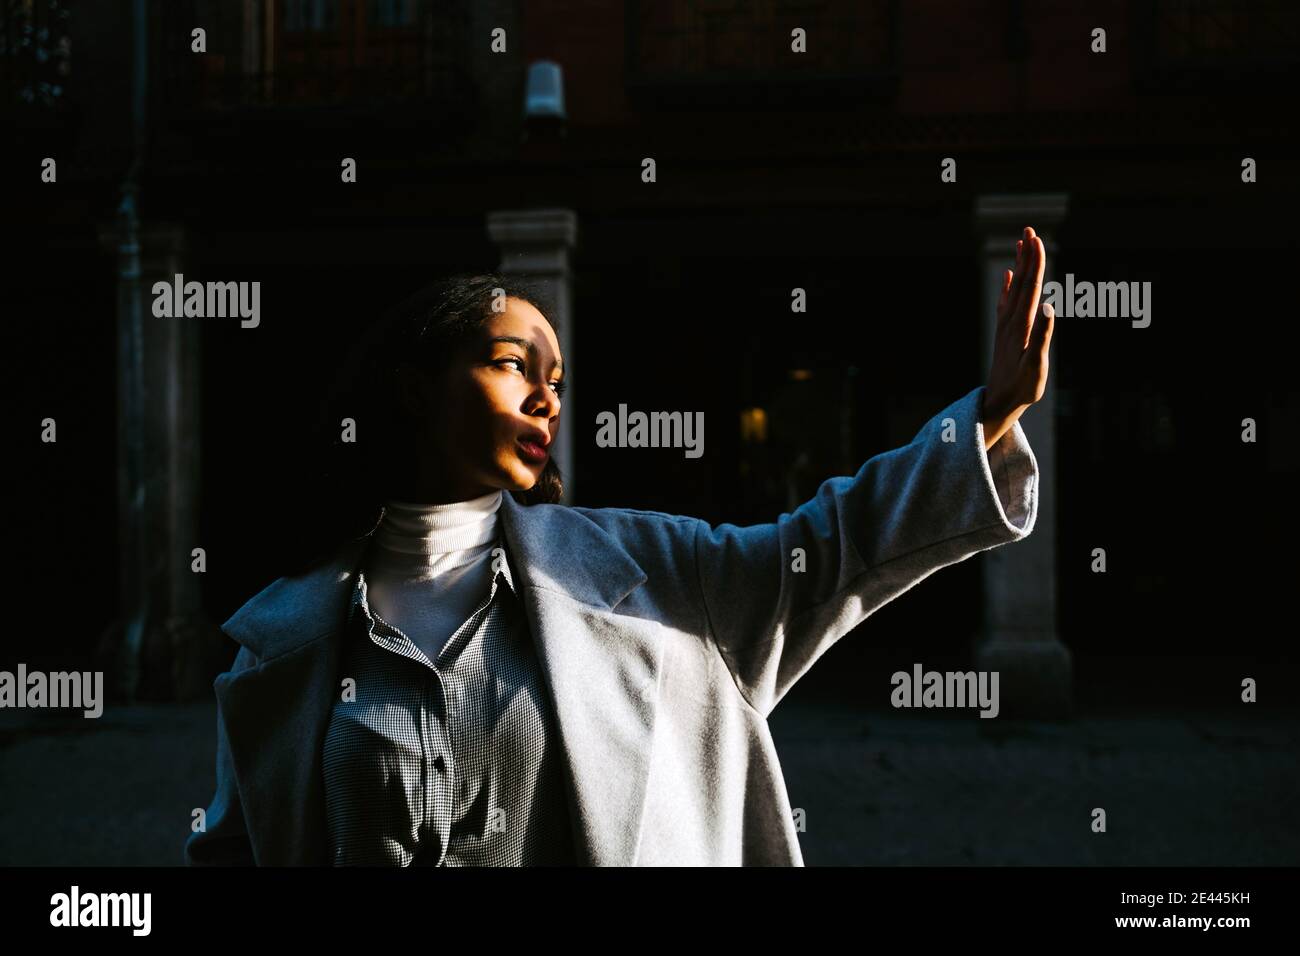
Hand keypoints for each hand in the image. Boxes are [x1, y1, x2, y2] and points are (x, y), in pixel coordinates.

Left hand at [983, 226, 1054, 449]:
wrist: (999, 401)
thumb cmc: (1022, 388)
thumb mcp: (1036, 365)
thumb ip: (1043, 336)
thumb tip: (1049, 306)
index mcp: (1022, 325)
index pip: (1031, 287)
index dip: (1035, 262)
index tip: (1037, 239)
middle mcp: (1011, 321)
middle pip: (1022, 281)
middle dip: (1026, 255)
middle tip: (1029, 229)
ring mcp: (1006, 326)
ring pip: (1014, 288)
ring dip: (1019, 265)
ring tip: (1021, 243)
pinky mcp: (1004, 332)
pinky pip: (1006, 303)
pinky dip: (1008, 286)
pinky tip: (1008, 276)